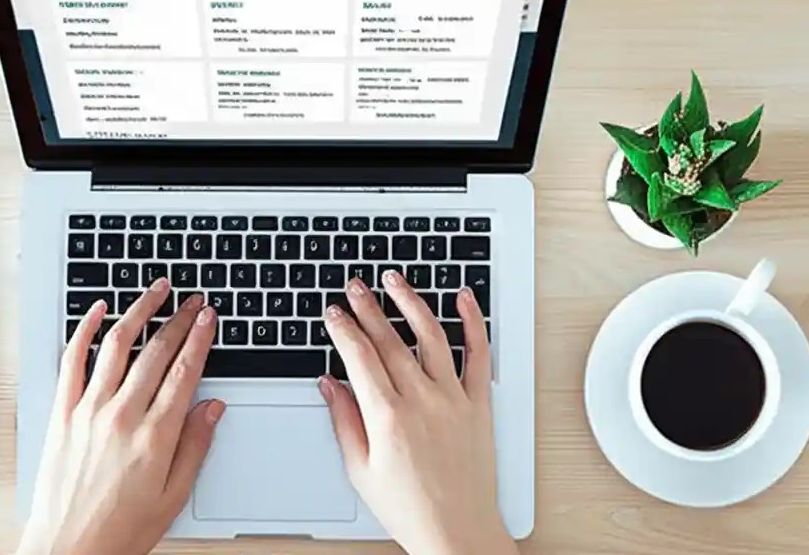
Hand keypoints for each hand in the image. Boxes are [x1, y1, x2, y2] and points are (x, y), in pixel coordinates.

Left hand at [18, 279, 223, 554]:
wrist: (68, 549)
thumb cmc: (121, 531)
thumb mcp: (174, 496)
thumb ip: (195, 446)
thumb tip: (212, 407)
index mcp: (154, 437)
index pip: (184, 372)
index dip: (200, 339)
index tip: (209, 318)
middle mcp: (121, 416)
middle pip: (156, 352)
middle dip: (179, 319)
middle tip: (194, 300)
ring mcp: (87, 411)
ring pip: (117, 345)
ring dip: (139, 311)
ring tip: (156, 291)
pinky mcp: (62, 413)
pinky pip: (72, 360)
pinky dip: (85, 330)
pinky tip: (98, 311)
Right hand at [318, 271, 516, 554]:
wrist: (457, 532)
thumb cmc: (409, 509)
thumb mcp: (360, 470)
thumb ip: (344, 421)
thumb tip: (330, 384)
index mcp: (387, 418)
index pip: (359, 357)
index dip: (343, 329)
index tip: (333, 313)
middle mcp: (421, 402)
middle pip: (389, 340)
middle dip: (368, 307)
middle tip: (355, 286)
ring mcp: (453, 399)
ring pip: (431, 335)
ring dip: (410, 302)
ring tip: (394, 280)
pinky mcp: (478, 404)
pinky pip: (479, 354)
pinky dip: (473, 322)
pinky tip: (462, 298)